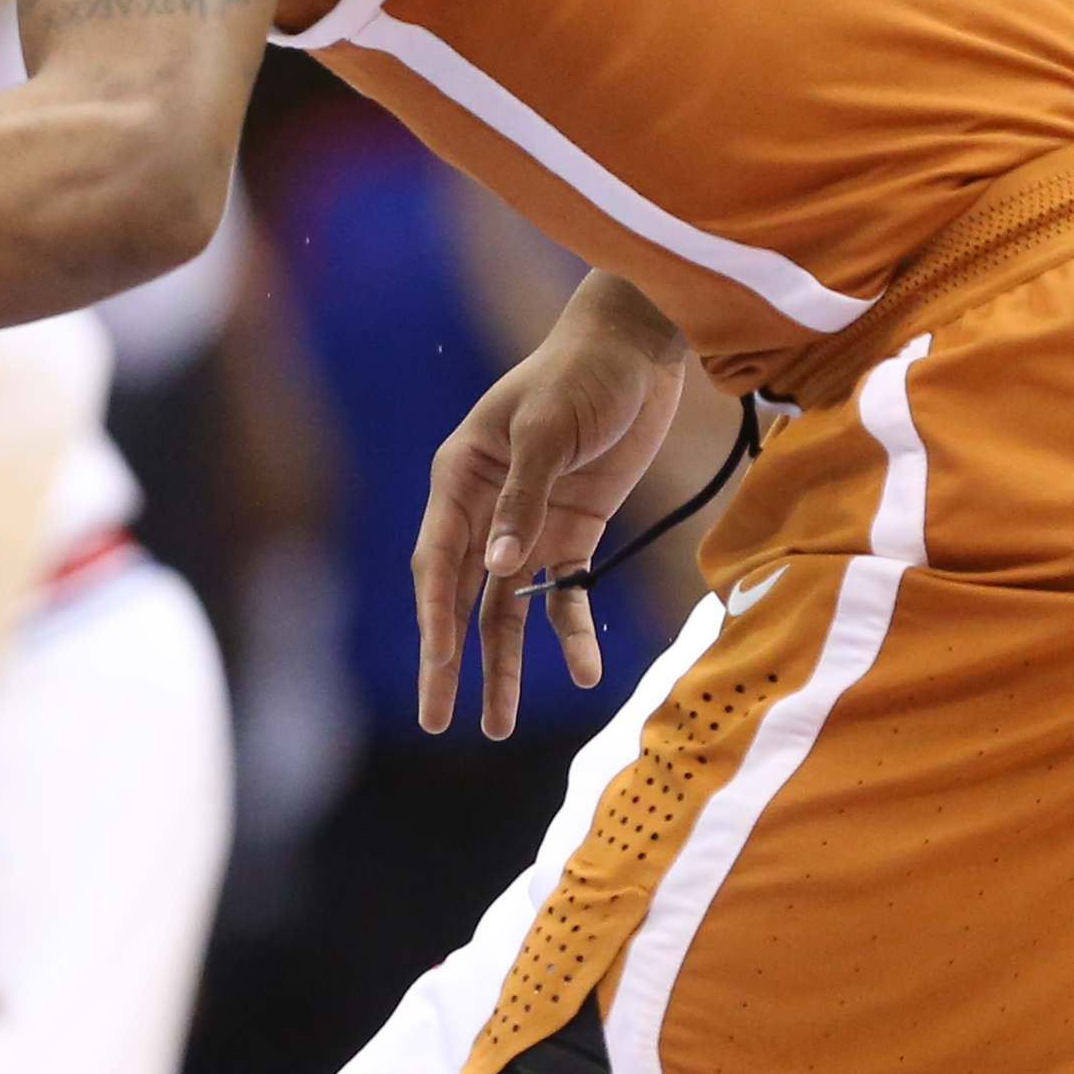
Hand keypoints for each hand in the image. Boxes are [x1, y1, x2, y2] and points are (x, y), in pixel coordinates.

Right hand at [414, 273, 689, 739]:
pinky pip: (564, 593)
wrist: (639, 346)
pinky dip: (572, 632)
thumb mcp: (548, 429)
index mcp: (460, 478)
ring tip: (499, 727)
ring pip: (505, 608)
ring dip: (504, 664)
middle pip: (460, 598)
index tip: (436, 675)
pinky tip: (584, 671)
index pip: (437, 563)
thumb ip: (525, 499)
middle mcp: (484, 508)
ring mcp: (529, 523)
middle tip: (441, 723)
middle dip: (451, 662)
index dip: (434, 623)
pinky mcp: (574, 529)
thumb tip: (498, 568)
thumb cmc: (580, 374)